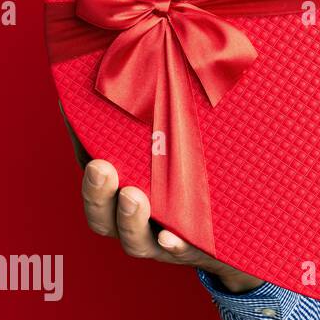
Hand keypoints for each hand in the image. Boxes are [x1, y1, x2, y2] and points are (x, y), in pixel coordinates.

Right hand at [65, 109, 262, 293]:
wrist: (247, 233)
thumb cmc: (203, 179)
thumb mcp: (183, 150)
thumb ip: (162, 122)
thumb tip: (145, 66)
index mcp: (124, 195)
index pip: (94, 174)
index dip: (81, 148)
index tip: (73, 115)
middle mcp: (137, 222)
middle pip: (102, 216)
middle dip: (97, 193)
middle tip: (101, 167)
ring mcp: (164, 241)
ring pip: (135, 240)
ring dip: (130, 219)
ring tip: (134, 195)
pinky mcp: (197, 252)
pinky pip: (184, 253)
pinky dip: (174, 247)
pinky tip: (170, 238)